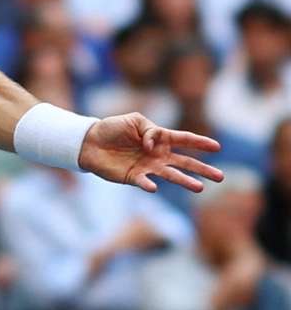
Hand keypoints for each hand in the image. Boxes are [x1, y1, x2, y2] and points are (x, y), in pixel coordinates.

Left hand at [78, 113, 223, 191]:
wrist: (89, 142)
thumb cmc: (112, 128)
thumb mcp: (133, 120)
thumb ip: (149, 130)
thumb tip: (154, 145)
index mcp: (159, 139)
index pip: (183, 140)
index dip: (199, 143)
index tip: (217, 146)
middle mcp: (158, 155)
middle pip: (185, 162)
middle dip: (202, 169)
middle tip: (220, 177)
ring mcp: (148, 167)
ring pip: (171, 175)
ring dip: (185, 181)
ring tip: (200, 188)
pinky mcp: (134, 177)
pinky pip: (144, 182)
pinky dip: (149, 185)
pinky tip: (154, 187)